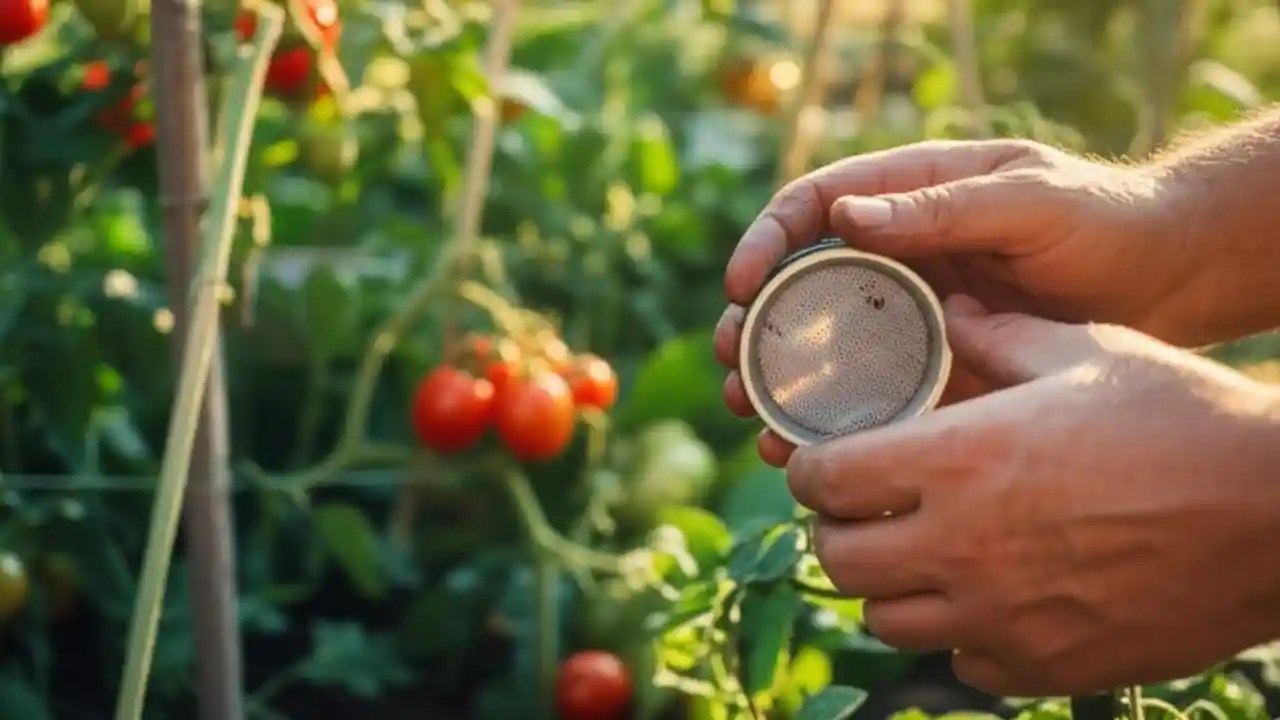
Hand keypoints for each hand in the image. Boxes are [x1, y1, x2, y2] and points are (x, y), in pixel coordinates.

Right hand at [715, 139, 1200, 465]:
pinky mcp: (934, 367)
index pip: (814, 205)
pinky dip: (832, 423)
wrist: (1167, 278)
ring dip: (778, 380)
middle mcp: (897, 254)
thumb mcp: (1030, 201)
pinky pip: (870, 395)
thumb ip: (943, 210)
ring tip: (753, 417)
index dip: (766, 239)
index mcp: (910, 195)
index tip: (740, 283)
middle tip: (732, 362)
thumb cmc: (1103, 220)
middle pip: (800, 283)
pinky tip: (803, 452)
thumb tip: (845, 219)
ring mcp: (911, 313)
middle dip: (752, 321)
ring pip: (824, 346)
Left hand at [786, 295, 1279, 695]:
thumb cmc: (1182, 419)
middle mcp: (962, 547)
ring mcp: (999, 616)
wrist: (1279, 515)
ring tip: (920, 553)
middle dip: (836, 528)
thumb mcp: (1085, 353)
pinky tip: (990, 596)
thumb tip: (952, 315)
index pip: (822, 480)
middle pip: (837, 558)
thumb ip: (998, 339)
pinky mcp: (1043, 664)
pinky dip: (959, 634)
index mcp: (956, 461)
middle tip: (863, 509)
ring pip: (885, 618)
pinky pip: (961, 662)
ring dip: (889, 584)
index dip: (809, 468)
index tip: (823, 461)